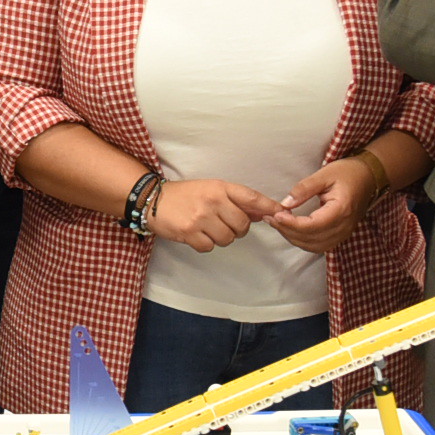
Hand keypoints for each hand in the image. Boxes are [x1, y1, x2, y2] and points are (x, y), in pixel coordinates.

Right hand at [150, 178, 278, 250]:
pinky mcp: (189, 233)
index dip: (269, 206)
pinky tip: (197, 234)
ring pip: (228, 238)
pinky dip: (206, 244)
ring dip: (221, 237)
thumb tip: (262, 213)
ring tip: (208, 228)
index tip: (282, 212)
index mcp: (220, 187)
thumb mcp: (211, 189)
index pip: (251, 198)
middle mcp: (212, 201)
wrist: (152, 199)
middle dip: (237, 228)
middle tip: (223, 223)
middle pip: (242, 225)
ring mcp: (200, 217)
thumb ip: (235, 200)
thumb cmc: (186, 195)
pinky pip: (210, 247)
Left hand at [266, 156, 379, 255]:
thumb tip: (285, 204)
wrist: (368, 177)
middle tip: (271, 218)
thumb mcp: (324, 174)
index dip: (291, 224)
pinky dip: (303, 241)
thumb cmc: (348, 173)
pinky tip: (291, 229)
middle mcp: (344, 226)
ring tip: (278, 223)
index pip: (312, 225)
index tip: (276, 215)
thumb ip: (304, 189)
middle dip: (288, 231)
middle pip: (311, 239)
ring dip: (294, 238)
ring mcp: (344, 233)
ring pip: (314, 246)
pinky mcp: (341, 235)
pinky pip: (319, 246)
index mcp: (341, 210)